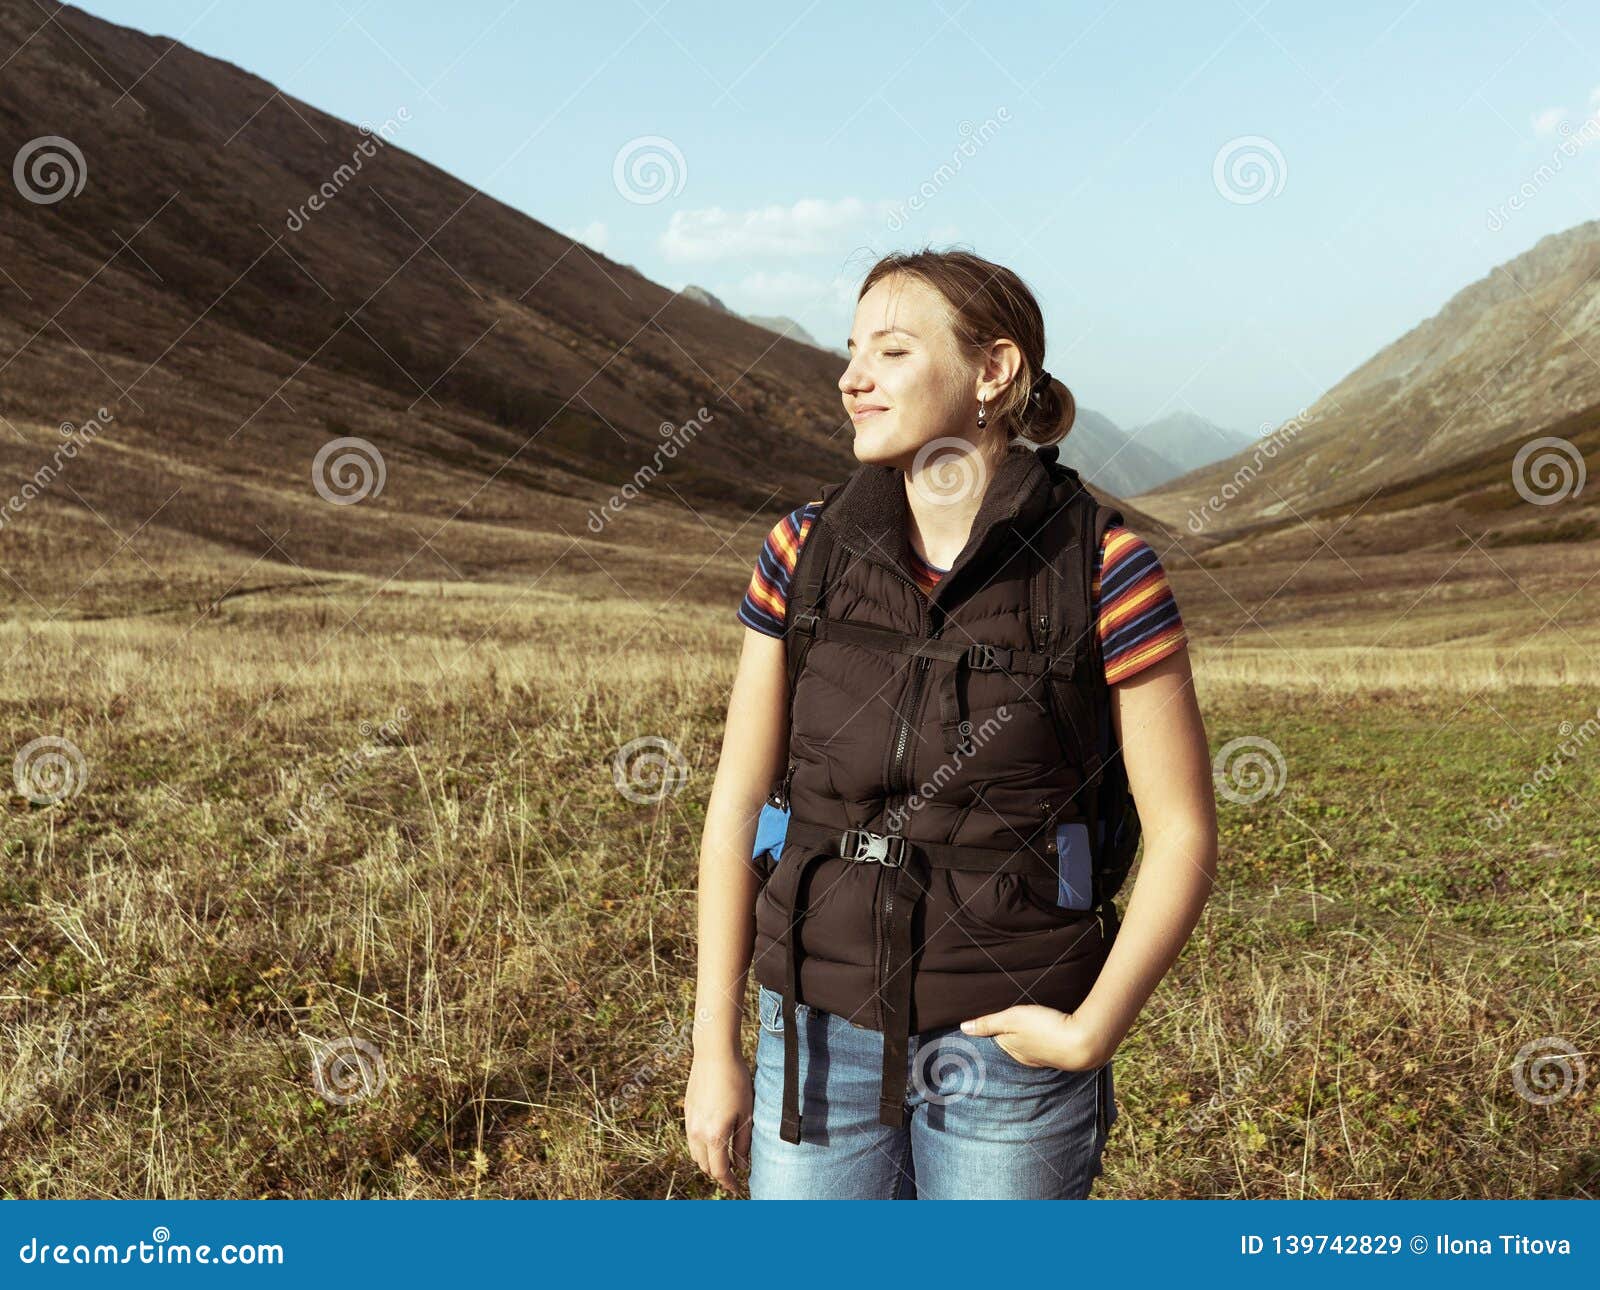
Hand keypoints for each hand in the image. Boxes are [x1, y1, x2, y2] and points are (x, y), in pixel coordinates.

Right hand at [684, 1050, 752, 1193]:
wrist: (714, 1055)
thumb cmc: (735, 1081)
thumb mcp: (746, 1113)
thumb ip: (744, 1142)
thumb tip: (742, 1164)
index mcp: (714, 1135)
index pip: (720, 1170)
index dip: (729, 1183)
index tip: (738, 1188)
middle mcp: (697, 1133)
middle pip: (705, 1166)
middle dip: (719, 1174)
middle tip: (734, 1174)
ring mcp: (689, 1122)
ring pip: (695, 1154)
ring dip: (708, 1161)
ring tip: (724, 1158)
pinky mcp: (687, 1112)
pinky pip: (691, 1140)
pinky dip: (701, 1147)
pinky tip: (714, 1141)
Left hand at [959, 1004, 1111, 1069]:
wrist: (1083, 1042)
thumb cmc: (1044, 1028)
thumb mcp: (1012, 1020)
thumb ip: (988, 1023)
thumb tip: (963, 1028)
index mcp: (1010, 1048)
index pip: (992, 1040)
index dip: (987, 1032)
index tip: (979, 1026)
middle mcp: (1024, 1057)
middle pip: (1008, 1045)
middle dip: (1002, 1037)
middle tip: (997, 1026)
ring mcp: (1041, 1057)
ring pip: (1026, 1046)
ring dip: (1022, 1038)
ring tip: (1020, 1029)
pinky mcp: (1057, 1052)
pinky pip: (1042, 1046)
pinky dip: (1039, 1040)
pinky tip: (1042, 1033)